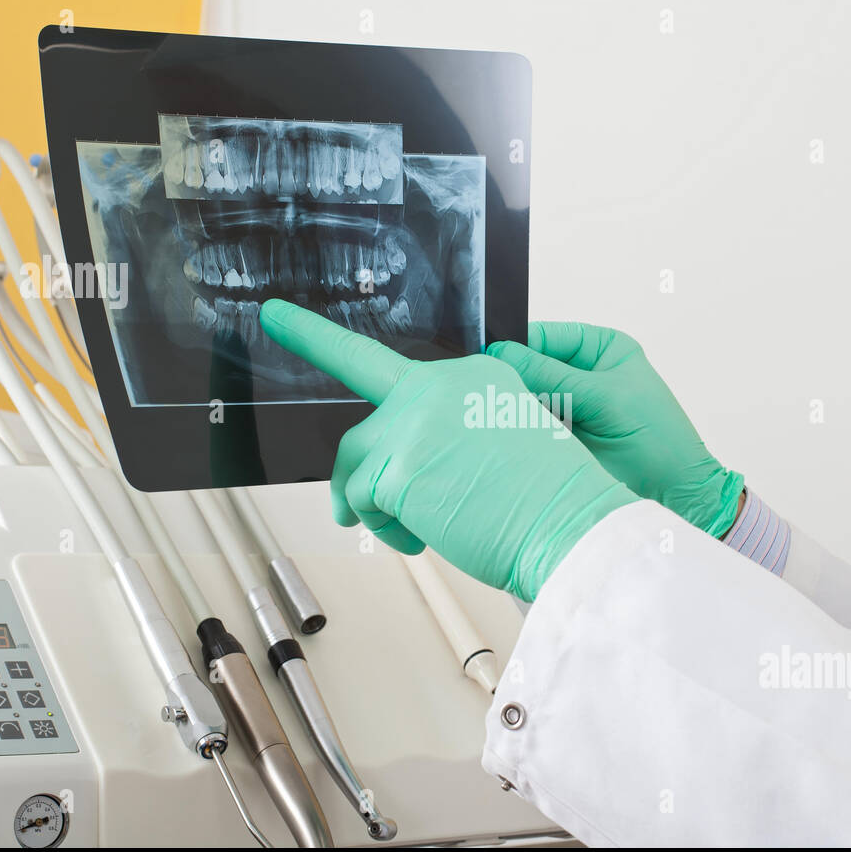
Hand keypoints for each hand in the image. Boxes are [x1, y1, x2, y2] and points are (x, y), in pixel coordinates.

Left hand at [259, 301, 637, 600]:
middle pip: (366, 422)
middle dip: (354, 465)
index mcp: (473, 374)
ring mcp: (415, 419)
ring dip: (376, 504)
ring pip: (356, 461)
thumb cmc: (550, 501)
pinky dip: (387, 529)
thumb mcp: (508, 440)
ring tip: (417, 528)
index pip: (386, 359)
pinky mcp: (398, 462)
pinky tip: (427, 536)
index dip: (321, 338)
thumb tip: (405, 460)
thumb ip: (453, 430)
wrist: (572, 527)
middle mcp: (440, 384)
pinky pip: (362, 501)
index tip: (278, 316)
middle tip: (338, 492)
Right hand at [487, 322, 742, 536]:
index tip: (491, 358)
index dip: (518, 344)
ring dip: (514, 406)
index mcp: (599, 349)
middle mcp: (581, 375)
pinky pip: (527, 427)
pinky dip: (517, 430)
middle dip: (513, 378)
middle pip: (530, 366)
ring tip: (504, 414)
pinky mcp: (557, 440)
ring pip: (526, 398)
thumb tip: (503, 354)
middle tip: (493, 389)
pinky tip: (511, 432)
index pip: (545, 336)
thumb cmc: (659, 442)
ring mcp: (567, 409)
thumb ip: (551, 375)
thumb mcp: (605, 397)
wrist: (672, 497)